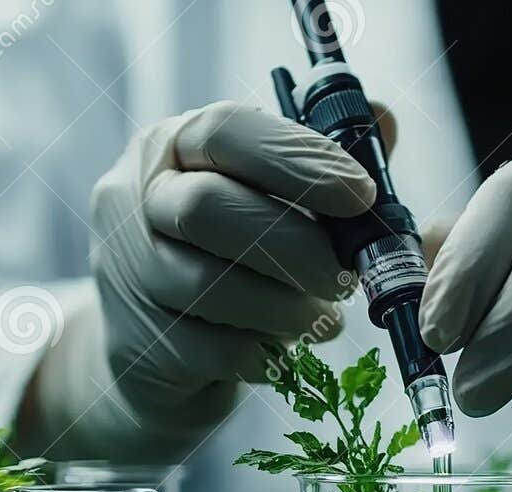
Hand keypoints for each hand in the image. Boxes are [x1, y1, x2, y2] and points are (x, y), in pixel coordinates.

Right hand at [89, 100, 392, 426]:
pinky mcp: (138, 343)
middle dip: (296, 245)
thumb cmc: (232, 259)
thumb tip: (383, 118)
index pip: (227, 132)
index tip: (360, 195)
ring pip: (209, 284)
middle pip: (208, 208)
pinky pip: (212, 350)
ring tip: (325, 318)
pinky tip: (286, 350)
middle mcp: (136, 199)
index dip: (299, 161)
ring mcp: (128, 273)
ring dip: (288, 307)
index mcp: (172, 146)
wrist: (163, 351)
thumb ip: (324, 163)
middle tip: (347, 277)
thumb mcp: (272, 201)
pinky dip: (265, 353)